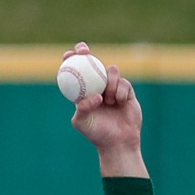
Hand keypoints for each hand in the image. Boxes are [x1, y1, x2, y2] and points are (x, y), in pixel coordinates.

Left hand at [64, 42, 145, 176]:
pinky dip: (119, 91)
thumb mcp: (82, 123)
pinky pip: (124, 83)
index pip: (76, 72)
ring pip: (111, 71)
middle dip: (86, 52)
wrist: (118, 142)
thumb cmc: (97, 134)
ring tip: (108, 99)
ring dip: (109, 81)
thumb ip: (82, 108)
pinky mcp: (126, 91)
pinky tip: (118, 102)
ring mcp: (112, 88)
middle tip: (85, 51)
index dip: (71, 60)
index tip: (68, 55)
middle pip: (92, 62)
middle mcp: (97, 87)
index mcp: (83, 92)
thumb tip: (94, 96)